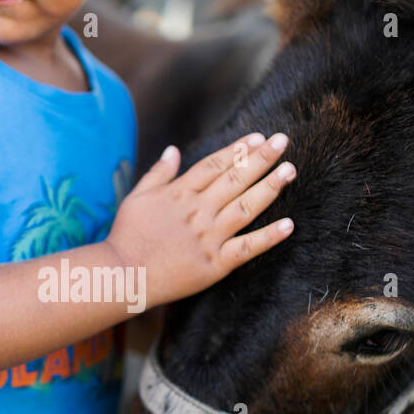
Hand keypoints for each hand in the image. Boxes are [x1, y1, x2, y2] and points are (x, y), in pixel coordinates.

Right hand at [103, 132, 295, 307]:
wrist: (123, 275)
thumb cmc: (127, 236)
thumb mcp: (137, 197)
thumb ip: (158, 173)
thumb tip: (174, 150)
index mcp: (180, 193)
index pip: (215, 165)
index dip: (239, 150)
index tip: (259, 138)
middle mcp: (198, 211)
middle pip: (235, 179)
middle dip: (261, 158)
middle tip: (283, 141)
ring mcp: (209, 237)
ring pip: (246, 207)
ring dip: (270, 187)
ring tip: (290, 170)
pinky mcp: (215, 264)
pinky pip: (246, 248)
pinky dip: (269, 237)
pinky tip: (289, 225)